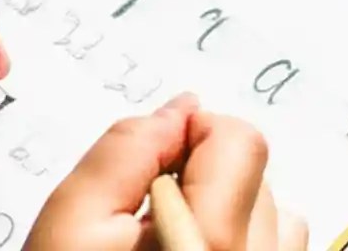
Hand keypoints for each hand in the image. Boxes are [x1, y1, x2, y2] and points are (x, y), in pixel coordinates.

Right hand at [25, 94, 308, 250]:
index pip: (241, 141)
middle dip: (203, 181)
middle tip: (145, 225)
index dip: (191, 136)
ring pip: (275, 221)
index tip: (150, 168)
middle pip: (258, 180)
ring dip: (228, 219)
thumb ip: (128, 150)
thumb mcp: (72, 220)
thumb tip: (182, 110)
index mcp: (210, 246)